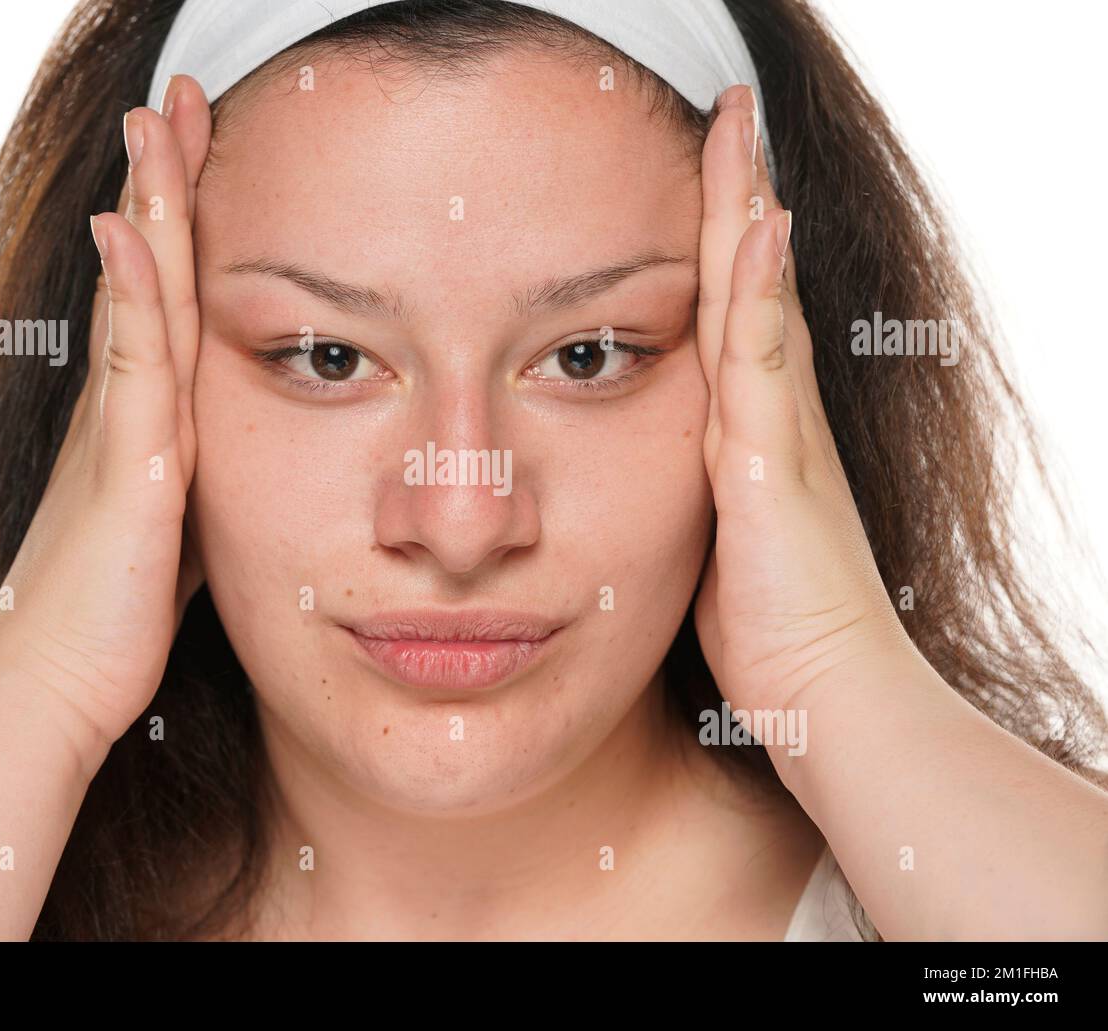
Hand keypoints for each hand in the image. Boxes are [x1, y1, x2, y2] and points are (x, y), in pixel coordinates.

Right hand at [0, 75, 212, 750]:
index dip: (176, 226)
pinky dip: (135, 297)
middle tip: (173, 101)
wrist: (56, 687)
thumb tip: (220, 473)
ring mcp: (121, 433)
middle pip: (149, 275)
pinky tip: (128, 229)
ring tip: (153, 123)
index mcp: (146, 422)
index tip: (195, 155)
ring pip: (140, 300)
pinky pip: (135, 368)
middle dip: (162, 186)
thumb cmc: (113, 620)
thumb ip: (195, 486)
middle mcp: (128, 410)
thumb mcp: (173, 535)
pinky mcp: (127, 471)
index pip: (166, 301)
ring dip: (149, 208)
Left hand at [692, 85, 913, 716]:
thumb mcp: (718, 545)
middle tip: (728, 111)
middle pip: (750, 284)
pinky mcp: (772, 468)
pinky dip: (760, 296)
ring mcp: (777, 435)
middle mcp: (770, 417)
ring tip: (737, 131)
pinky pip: (763, 365)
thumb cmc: (772, 630)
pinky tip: (756, 232)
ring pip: (758, 303)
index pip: (731, 313)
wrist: (827, 692)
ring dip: (745, 215)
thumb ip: (696, 495)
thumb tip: (644, 479)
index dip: (721, 242)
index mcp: (750, 432)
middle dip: (737, 196)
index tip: (707, 172)